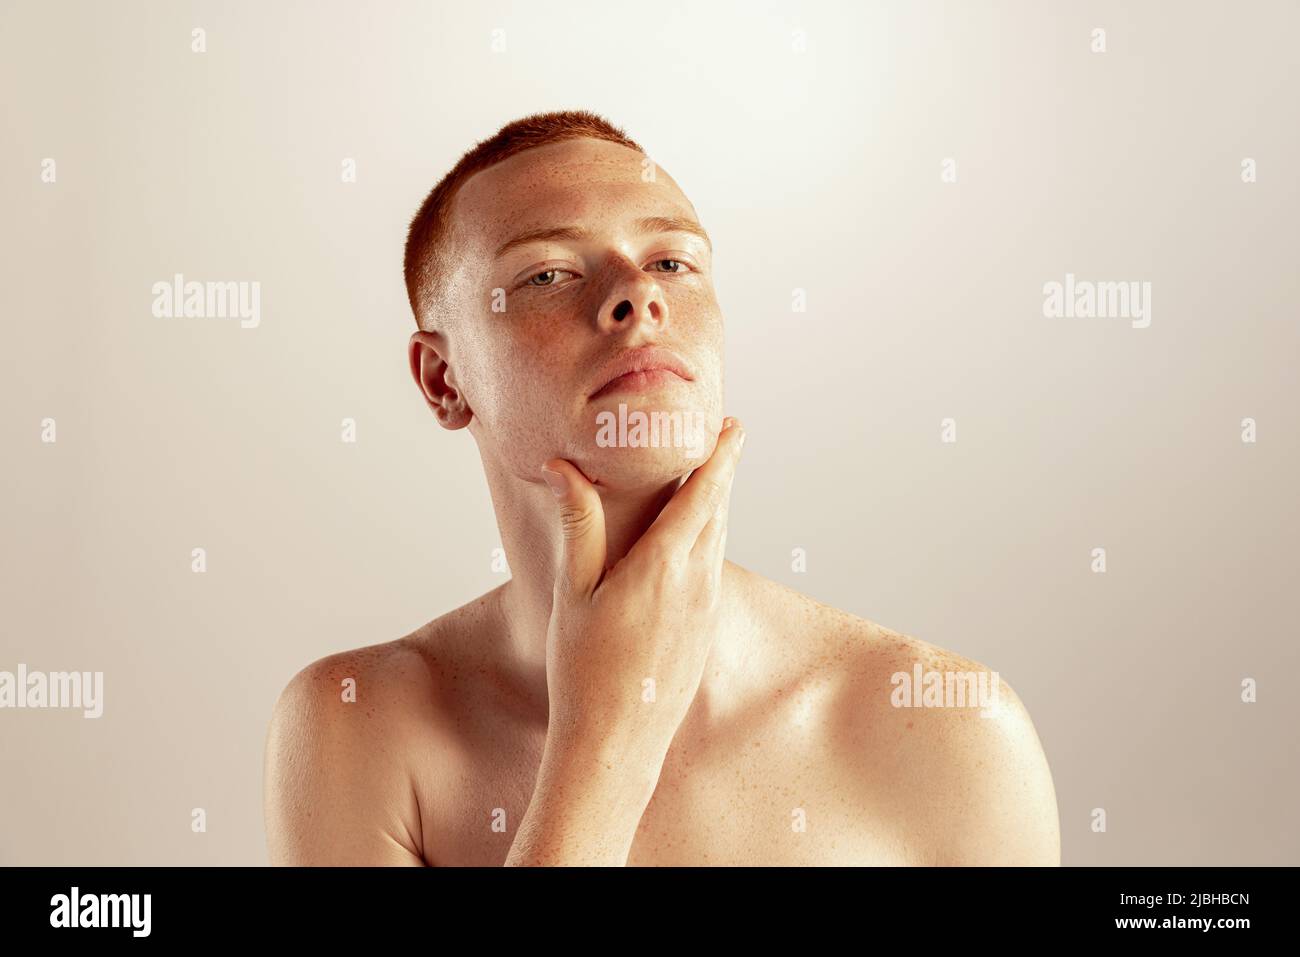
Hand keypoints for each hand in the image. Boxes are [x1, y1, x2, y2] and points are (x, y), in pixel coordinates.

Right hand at [538, 417, 745, 761]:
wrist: (616, 743)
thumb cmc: (583, 669)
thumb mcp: (573, 592)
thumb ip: (578, 525)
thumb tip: (562, 467)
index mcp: (664, 565)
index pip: (704, 494)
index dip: (720, 456)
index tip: (732, 425)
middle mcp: (697, 583)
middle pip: (720, 511)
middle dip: (723, 472)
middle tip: (724, 435)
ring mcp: (706, 609)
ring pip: (720, 540)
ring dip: (719, 505)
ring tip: (711, 477)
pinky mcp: (705, 631)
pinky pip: (714, 569)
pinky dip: (710, 540)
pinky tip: (694, 540)